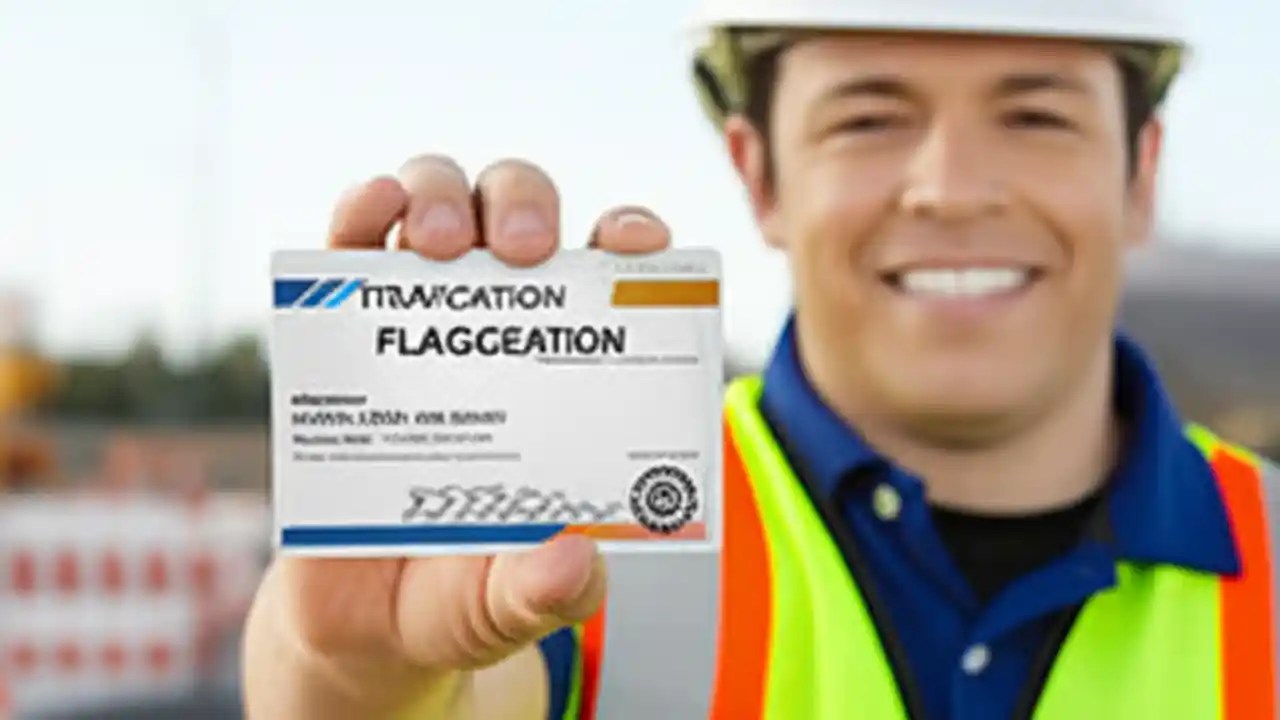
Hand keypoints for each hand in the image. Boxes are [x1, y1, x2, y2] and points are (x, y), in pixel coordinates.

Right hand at [243, 155, 671, 719]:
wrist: (363, 623)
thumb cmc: (463, 596)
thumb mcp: (511, 604)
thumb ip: (546, 591)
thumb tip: (574, 560)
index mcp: (568, 372)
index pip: (610, 277)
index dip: (629, 236)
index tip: (635, 243)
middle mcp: (500, 328)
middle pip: (521, 218)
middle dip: (525, 206)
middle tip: (526, 252)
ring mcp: (421, 319)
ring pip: (440, 203)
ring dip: (443, 195)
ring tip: (439, 245)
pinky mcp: (345, 328)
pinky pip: (350, 245)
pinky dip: (362, 211)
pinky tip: (372, 212)